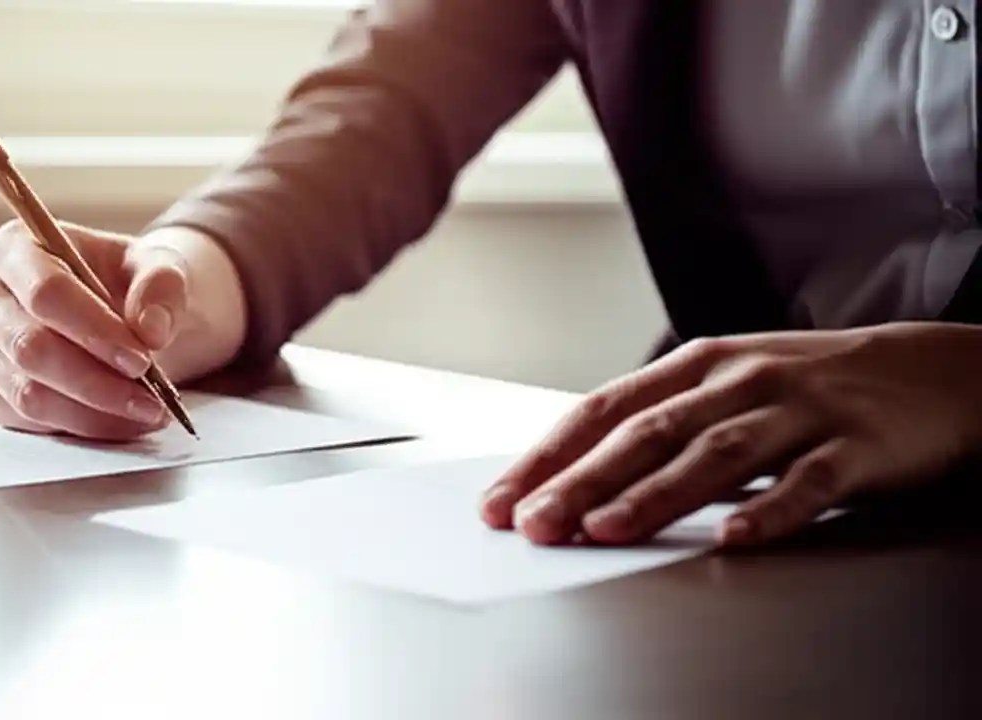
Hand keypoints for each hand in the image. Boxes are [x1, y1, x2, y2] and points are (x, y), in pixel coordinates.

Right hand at [0, 220, 245, 440]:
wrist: (120, 310)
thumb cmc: (129, 281)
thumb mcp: (158, 267)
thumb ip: (160, 288)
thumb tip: (150, 330)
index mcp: (17, 246)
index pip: (45, 293)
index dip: (93, 331)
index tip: (141, 360)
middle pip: (30, 348)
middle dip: (96, 382)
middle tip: (151, 399)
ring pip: (27, 394)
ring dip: (92, 413)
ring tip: (146, 413)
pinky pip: (27, 421)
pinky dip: (80, 427)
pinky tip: (120, 422)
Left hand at [480, 323, 981, 546]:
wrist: (932, 370)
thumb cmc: (807, 387)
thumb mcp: (725, 385)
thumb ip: (660, 423)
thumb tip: (573, 475)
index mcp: (695, 365)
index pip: (604, 409)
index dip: (548, 455)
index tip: (500, 500)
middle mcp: (737, 381)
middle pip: (647, 433)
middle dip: (581, 481)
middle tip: (533, 524)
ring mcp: (797, 411)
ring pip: (715, 453)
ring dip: (655, 495)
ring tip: (607, 530)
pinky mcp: (856, 446)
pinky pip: (808, 482)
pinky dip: (769, 509)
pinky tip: (734, 538)